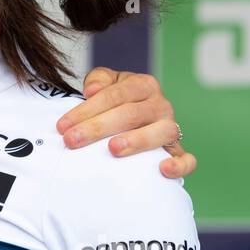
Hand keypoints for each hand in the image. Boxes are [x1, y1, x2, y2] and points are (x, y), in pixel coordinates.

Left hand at [55, 68, 196, 178]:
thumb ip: (98, 80)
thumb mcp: (106, 83)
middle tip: (72, 140)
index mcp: (143, 85)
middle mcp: (161, 104)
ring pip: (160, 132)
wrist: (138, 116)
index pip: (112, 96)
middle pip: (129, 114)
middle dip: (97, 128)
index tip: (63, 126)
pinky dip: (179, 165)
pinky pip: (187, 159)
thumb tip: (92, 90)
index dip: (85, 110)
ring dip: (136, 141)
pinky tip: (162, 170)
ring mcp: (172, 127)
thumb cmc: (117, 101)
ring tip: (113, 149)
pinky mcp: (178, 151)